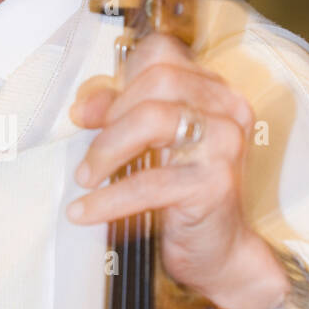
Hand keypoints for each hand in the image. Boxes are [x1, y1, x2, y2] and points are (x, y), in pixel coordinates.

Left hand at [66, 33, 289, 308]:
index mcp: (213, 92)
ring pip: (152, 119)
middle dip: (111, 117)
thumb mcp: (150, 149)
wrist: (219, 253)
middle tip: (90, 156)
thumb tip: (82, 107)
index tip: (88, 114)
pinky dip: (108, 199)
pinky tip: (83, 212)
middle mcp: (226, 109)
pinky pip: (150, 181)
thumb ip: (121, 117)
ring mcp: (224, 143)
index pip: (162, 54)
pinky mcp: (214, 182)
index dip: (119, 78)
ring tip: (86, 178)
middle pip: (156, 80)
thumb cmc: (182, 198)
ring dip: (106, 150)